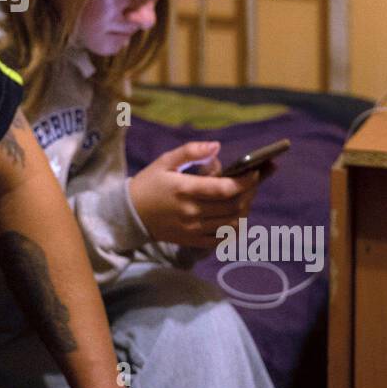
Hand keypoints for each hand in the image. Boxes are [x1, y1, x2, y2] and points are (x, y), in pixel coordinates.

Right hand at [128, 141, 272, 247]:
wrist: (130, 215)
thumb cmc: (150, 183)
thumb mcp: (165, 161)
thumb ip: (191, 151)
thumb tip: (217, 146)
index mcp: (185, 189)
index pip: (225, 189)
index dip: (246, 181)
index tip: (255, 171)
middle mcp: (191, 212)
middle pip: (234, 206)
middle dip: (250, 192)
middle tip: (253, 181)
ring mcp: (193, 229)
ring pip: (233, 223)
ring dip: (245, 210)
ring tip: (244, 197)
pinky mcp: (193, 241)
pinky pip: (223, 239)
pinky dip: (236, 228)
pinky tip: (236, 216)